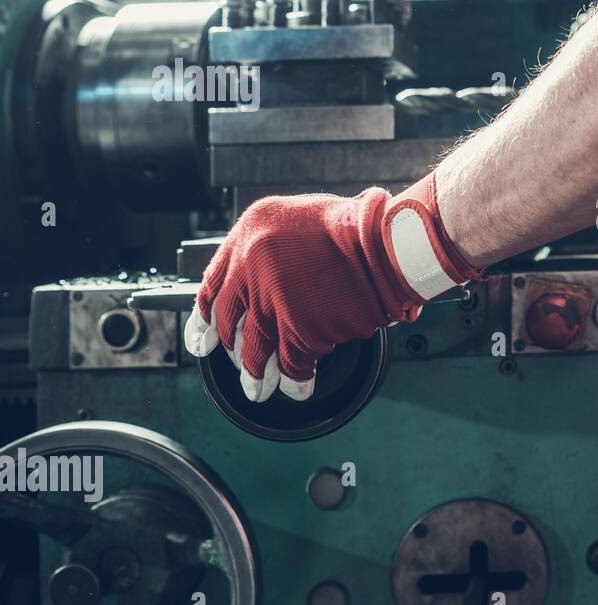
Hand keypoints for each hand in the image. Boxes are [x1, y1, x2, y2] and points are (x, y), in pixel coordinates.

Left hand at [183, 177, 476, 402]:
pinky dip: (295, 380)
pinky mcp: (301, 331)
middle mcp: (253, 269)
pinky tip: (297, 387)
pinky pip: (292, 364)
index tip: (204, 333)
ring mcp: (274, 303)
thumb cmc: (359, 224)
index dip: (206, 315)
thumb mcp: (300, 216)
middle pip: (228, 322)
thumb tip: (271, 276)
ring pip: (255, 349)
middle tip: (234, 362)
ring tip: (259, 388)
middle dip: (230, 348)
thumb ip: (276, 247)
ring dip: (256, 373)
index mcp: (249, 235)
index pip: (214, 284)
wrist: (387, 241)